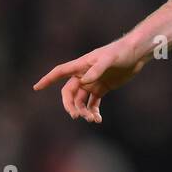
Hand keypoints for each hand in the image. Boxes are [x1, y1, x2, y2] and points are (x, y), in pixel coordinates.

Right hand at [32, 37, 146, 121]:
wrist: (135, 54)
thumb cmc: (121, 52)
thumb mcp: (109, 59)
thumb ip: (97, 69)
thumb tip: (84, 81)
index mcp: (81, 65)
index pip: (60, 72)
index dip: (48, 79)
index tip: (36, 87)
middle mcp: (84, 74)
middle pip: (69, 93)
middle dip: (70, 105)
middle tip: (76, 116)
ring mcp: (92, 82)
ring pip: (81, 101)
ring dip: (83, 111)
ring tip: (92, 119)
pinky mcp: (102, 88)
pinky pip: (93, 103)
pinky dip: (93, 112)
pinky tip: (98, 119)